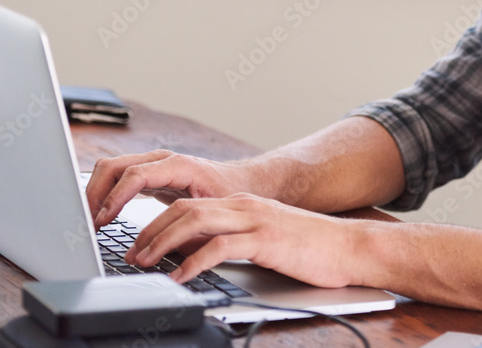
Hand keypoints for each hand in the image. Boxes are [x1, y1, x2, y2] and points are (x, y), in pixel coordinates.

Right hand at [86, 149, 257, 227]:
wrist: (239, 181)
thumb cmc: (229, 194)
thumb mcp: (213, 210)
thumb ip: (190, 224)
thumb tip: (168, 246)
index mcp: (178, 165)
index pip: (135, 174)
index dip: (115, 197)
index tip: (103, 219)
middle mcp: (161, 160)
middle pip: (114, 166)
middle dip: (96, 194)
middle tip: (87, 223)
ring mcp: (152, 164)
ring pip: (111, 169)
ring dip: (96, 193)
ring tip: (90, 222)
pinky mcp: (148, 174)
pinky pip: (117, 177)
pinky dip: (104, 194)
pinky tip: (101, 216)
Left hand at [124, 193, 360, 288]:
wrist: (351, 247)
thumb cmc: (312, 249)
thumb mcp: (266, 240)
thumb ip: (236, 242)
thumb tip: (199, 257)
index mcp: (243, 205)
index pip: (189, 204)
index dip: (158, 222)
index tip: (138, 242)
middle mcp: (245, 206)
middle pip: (184, 208)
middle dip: (150, 230)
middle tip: (131, 253)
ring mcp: (255, 220)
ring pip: (195, 221)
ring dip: (162, 242)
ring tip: (143, 262)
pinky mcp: (265, 239)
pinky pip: (220, 247)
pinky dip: (193, 262)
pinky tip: (179, 277)